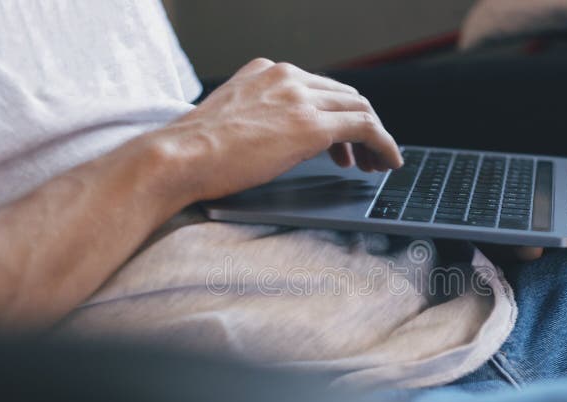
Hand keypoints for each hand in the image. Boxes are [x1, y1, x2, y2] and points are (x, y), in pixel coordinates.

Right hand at [158, 58, 403, 202]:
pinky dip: (384, 144)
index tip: (340, 143)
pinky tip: (388, 162)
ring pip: (359, 109)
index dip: (336, 116)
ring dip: (374, 137)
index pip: (318, 88)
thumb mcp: (230, 121)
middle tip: (362, 158)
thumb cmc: (194, 150)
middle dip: (358, 127)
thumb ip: (259, 118)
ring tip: (375, 164)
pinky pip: (365, 128)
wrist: (177, 157)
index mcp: (266, 71)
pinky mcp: (311, 125)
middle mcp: (286, 76)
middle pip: (343, 96)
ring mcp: (300, 97)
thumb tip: (276, 140)